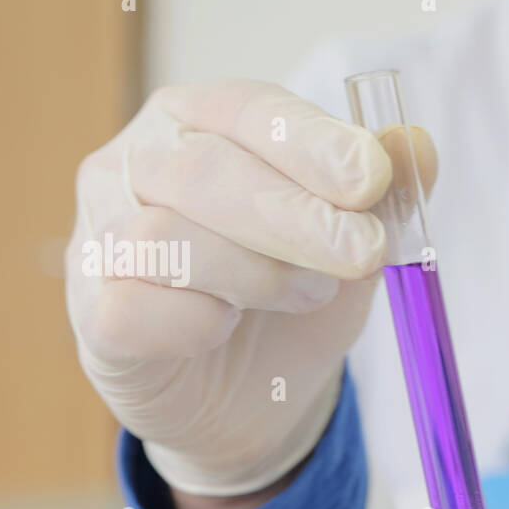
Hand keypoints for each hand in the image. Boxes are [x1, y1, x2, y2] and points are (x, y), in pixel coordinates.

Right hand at [65, 80, 434, 497]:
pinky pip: (135, 307)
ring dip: (257, 273)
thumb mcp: (353, 245)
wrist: (251, 398)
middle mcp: (137, 163)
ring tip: (308, 296)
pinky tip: (226, 328)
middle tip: (365, 253)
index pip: (250, 110)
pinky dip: (197, 323)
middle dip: (299, 215)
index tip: (373, 178)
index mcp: (201, 120)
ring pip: (168, 235)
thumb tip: (415, 144)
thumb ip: (382, 196)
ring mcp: (103, 235)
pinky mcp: (93, 313)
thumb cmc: (293, 299)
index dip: (314, 143)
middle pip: (208, 169)